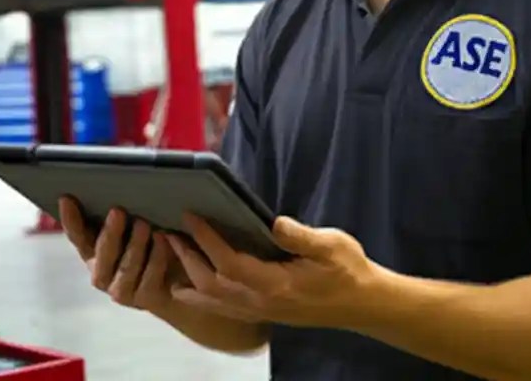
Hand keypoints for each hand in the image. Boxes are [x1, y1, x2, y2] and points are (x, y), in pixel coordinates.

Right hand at [57, 196, 182, 314]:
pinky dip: (156, 258)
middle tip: (118, 211)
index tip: (67, 198)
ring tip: (146, 225)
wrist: (183, 276)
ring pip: (125, 269)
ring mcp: (122, 291)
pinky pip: (149, 279)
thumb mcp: (135, 226)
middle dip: (109, 233)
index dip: (70, 220)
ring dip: (134, 246)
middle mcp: (103, 275)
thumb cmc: (154, 243)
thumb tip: (111, 187)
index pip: (77, 237)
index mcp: (94, 254)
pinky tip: (163, 240)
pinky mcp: (145, 300)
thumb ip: (118, 215)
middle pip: (101, 254)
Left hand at [166, 213, 374, 328]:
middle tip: (168, 232)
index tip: (190, 216)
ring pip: (214, 300)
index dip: (207, 239)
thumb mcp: (331, 246)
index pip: (230, 262)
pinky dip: (202, 299)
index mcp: (276, 284)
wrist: (363, 304)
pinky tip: (189, 289)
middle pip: (212, 283)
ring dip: (189, 277)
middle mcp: (263, 303)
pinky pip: (224, 310)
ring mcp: (262, 312)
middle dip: (188, 256)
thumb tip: (274, 222)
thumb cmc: (349, 271)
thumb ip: (301, 236)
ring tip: (170, 255)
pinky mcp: (264, 314)